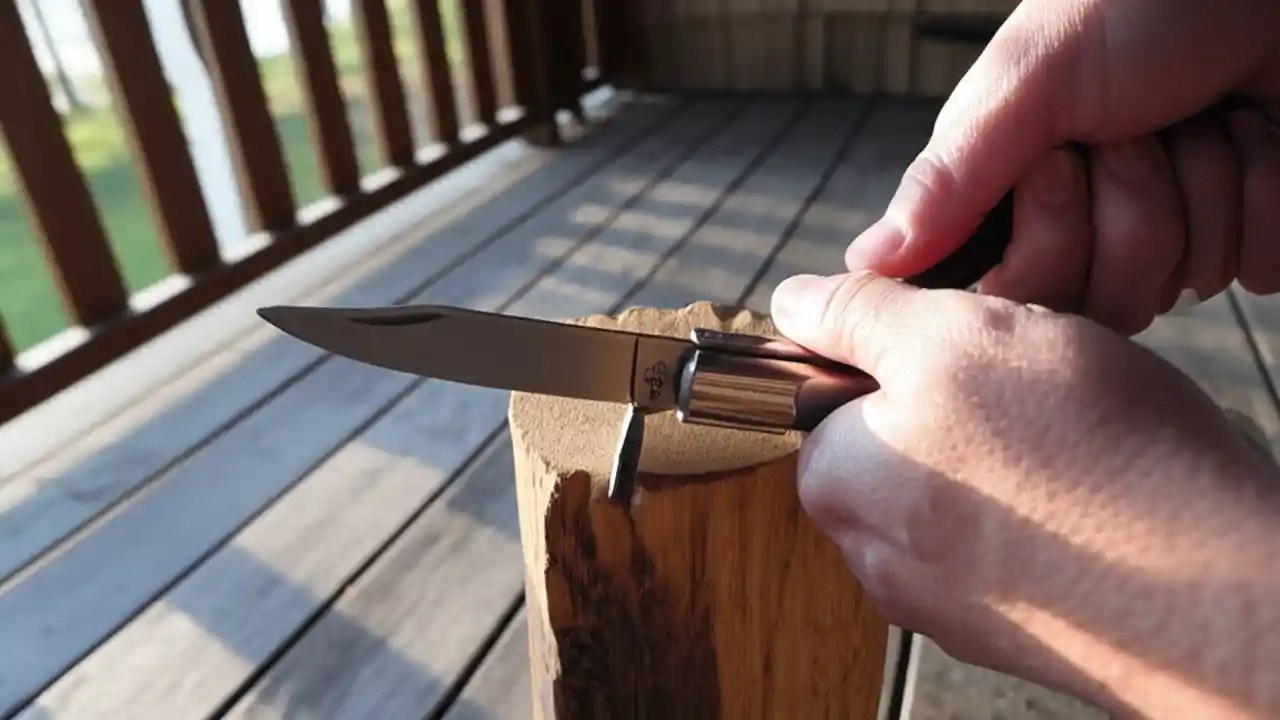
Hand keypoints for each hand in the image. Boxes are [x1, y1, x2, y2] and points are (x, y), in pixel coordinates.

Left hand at [771, 272, 1279, 718]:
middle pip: (900, 441)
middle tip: (1033, 385)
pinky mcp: (1020, 624)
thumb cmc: (1082, 460)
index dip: (896, 351)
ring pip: (968, 486)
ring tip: (1077, 441)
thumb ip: (857, 314)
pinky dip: (1054, 506)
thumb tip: (795, 301)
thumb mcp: (950, 338)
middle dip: (961, 400)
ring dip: (1014, 450)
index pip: (829, 395)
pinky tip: (1099, 490)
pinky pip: (1021, 537)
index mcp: (837, 484)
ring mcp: (949, 599)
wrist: (1215, 594)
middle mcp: (877, 555)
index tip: (958, 343)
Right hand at [846, 0, 1279, 334]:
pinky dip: (1266, 193)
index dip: (1047, 242)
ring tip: (1210, 114)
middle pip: (1102, 301)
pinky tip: (1257, 133)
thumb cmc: (1147, 2)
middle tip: (1146, 126)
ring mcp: (1173, 235)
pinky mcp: (1248, 236)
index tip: (1064, 161)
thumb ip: (950, 178)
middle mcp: (1088, 225)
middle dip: (1136, 205)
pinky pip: (1258, 268)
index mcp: (1015, 193)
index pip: (1012, 295)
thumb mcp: (1032, 78)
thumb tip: (866, 265)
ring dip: (1210, 184)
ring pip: (1186, 283)